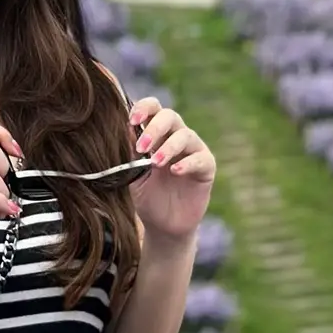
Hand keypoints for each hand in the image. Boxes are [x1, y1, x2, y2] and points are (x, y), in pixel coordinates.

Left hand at [127, 95, 214, 241]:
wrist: (163, 224)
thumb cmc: (147, 196)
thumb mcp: (133, 173)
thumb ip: (131, 152)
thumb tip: (125, 129)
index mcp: (157, 134)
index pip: (154, 108)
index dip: (144, 108)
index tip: (132, 120)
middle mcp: (176, 137)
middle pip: (171, 116)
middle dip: (155, 128)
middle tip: (142, 148)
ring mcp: (193, 151)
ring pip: (186, 135)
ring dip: (169, 146)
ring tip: (156, 163)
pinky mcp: (207, 168)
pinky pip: (200, 158)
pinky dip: (187, 163)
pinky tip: (175, 171)